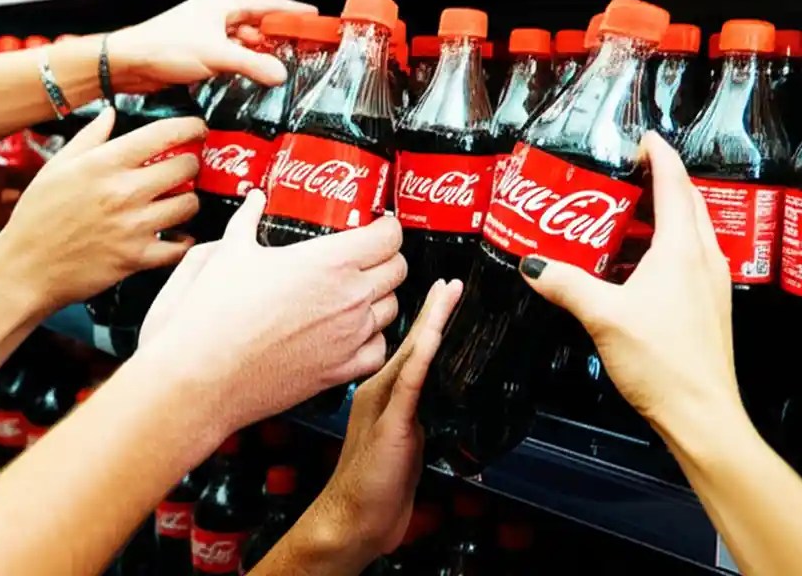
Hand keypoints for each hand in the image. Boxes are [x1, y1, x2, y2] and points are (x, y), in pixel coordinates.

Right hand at [0, 109, 204, 312]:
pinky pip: (180, 247)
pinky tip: (176, 235)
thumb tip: (111, 113)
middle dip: (191, 164)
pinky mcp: (137, 258)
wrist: (24, 269)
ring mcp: (133, 226)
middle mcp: (123, 191)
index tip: (197, 129)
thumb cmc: (36, 217)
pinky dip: (183, 241)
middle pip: (185, 167)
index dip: (190, 128)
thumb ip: (89, 138)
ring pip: (188, 205)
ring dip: (188, 201)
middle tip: (186, 168)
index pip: (163, 134)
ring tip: (177, 201)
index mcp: (103, 164)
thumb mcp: (57, 167)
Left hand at [105, 0, 317, 92]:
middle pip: (256, 24)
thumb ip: (252, 65)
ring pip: (242, 43)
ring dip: (258, 55)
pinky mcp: (198, 53)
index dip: (290, 10)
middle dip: (277, 37)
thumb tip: (280, 73)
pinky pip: (229, 57)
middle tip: (300, 49)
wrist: (128, 63)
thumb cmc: (163, 47)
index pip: (266, 3)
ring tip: (279, 68)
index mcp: (222, 4)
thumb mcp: (216, 55)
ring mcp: (206, 34)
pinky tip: (250, 78)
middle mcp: (215, 16)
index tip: (311, 16)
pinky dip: (242, 65)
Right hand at [138, 190, 405, 429]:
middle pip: (399, 269)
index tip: (378, 226)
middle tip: (368, 255)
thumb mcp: (229, 252)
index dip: (387, 227)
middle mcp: (349, 298)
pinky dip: (372, 339)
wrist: (204, 375)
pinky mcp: (341, 370)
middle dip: (388, 258)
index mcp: (329, 262)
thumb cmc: (214, 315)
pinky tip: (353, 332)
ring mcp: (349, 337)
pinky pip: (378, 350)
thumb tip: (254, 200)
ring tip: (359, 292)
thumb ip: (248, 220)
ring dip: (381, 297)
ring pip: (392, 309)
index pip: (389, 236)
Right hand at [305, 280, 462, 563]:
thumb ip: (419, 416)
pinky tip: (435, 335)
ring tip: (448, 294)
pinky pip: (411, 382)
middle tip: (452, 281)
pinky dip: (424, 356)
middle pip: (413, 342)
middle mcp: (381, 391)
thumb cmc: (375, 487)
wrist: (350, 520)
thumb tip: (443, 400)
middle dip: (434, 310)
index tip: (446, 293)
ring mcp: (384, 404)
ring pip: (413, 355)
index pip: (414, 348)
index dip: (431, 319)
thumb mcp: (405, 441)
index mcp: (384, 392)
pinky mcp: (392, 423)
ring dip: (432, 322)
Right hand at [518, 132, 740, 435]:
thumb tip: (532, 264)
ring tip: (621, 216)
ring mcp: (711, 284)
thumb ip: (567, 284)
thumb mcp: (604, 317)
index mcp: (682, 249)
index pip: (675, 182)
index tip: (642, 138)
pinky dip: (662, 248)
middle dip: (659, 181)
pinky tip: (633, 266)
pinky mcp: (707, 307)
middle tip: (623, 173)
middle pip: (686, 202)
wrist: (702, 415)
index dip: (659, 154)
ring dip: (660, 216)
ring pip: (688, 232)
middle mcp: (704, 258)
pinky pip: (687, 260)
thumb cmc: (662, 362)